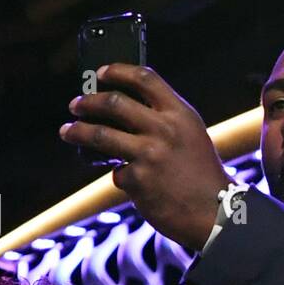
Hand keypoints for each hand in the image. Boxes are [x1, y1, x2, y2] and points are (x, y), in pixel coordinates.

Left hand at [59, 63, 230, 250]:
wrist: (216, 214)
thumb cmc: (203, 176)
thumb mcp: (192, 137)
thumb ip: (165, 121)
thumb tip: (122, 112)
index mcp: (180, 114)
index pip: (145, 78)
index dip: (118, 71)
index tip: (102, 72)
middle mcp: (164, 130)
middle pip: (114, 103)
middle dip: (88, 102)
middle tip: (76, 105)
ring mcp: (149, 154)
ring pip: (100, 135)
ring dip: (78, 131)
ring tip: (67, 131)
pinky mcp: (138, 180)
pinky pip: (117, 173)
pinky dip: (121, 177)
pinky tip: (133, 184)